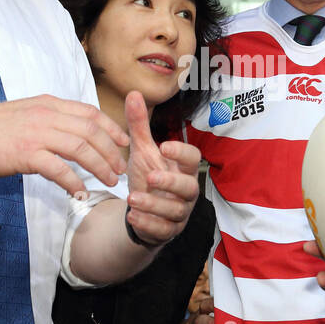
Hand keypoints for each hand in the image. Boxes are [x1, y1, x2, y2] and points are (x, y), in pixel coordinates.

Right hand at [0, 94, 128, 195]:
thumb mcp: (25, 112)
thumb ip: (48, 120)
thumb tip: (68, 132)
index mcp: (48, 105)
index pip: (90, 113)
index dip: (112, 128)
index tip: (124, 142)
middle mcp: (46, 115)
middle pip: (92, 131)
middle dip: (112, 151)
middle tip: (120, 169)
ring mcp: (36, 134)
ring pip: (81, 149)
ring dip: (100, 167)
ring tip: (109, 181)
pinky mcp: (25, 154)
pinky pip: (58, 169)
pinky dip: (73, 182)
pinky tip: (79, 193)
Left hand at [122, 91, 200, 246]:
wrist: (142, 211)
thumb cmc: (149, 177)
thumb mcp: (142, 150)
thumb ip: (138, 125)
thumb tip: (133, 93)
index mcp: (183, 169)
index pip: (193, 159)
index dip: (181, 153)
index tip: (164, 146)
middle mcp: (186, 191)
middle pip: (189, 187)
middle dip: (171, 183)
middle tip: (151, 177)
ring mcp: (179, 212)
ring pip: (174, 211)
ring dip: (153, 204)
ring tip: (132, 198)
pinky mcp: (168, 230)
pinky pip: (162, 229)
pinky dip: (147, 223)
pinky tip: (131, 215)